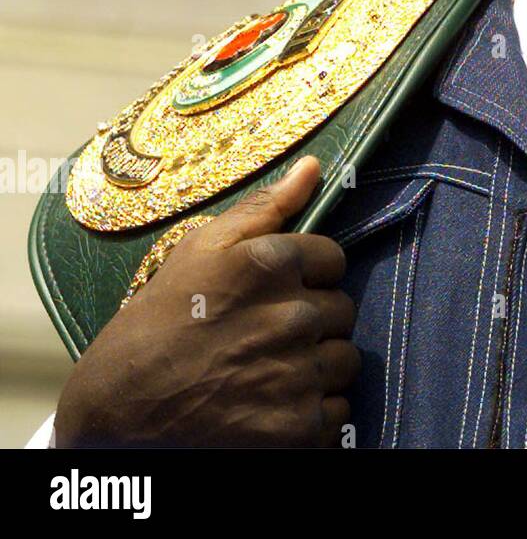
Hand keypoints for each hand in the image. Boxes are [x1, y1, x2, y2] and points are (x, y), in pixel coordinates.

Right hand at [54, 156, 360, 446]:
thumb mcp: (198, 251)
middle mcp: (292, 316)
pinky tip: (271, 407)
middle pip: (342, 310)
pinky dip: (312, 412)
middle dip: (311, 321)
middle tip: (264, 336)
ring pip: (344, 360)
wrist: (115, 416)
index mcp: (271, 265)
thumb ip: (265, 207)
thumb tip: (314, 168)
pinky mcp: (299, 427)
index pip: (333, 260)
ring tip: (267, 372)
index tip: (274, 294)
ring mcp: (298, 374)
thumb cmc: (155, 325)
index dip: (307, 276)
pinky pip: (337, 409)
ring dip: (317, 367)